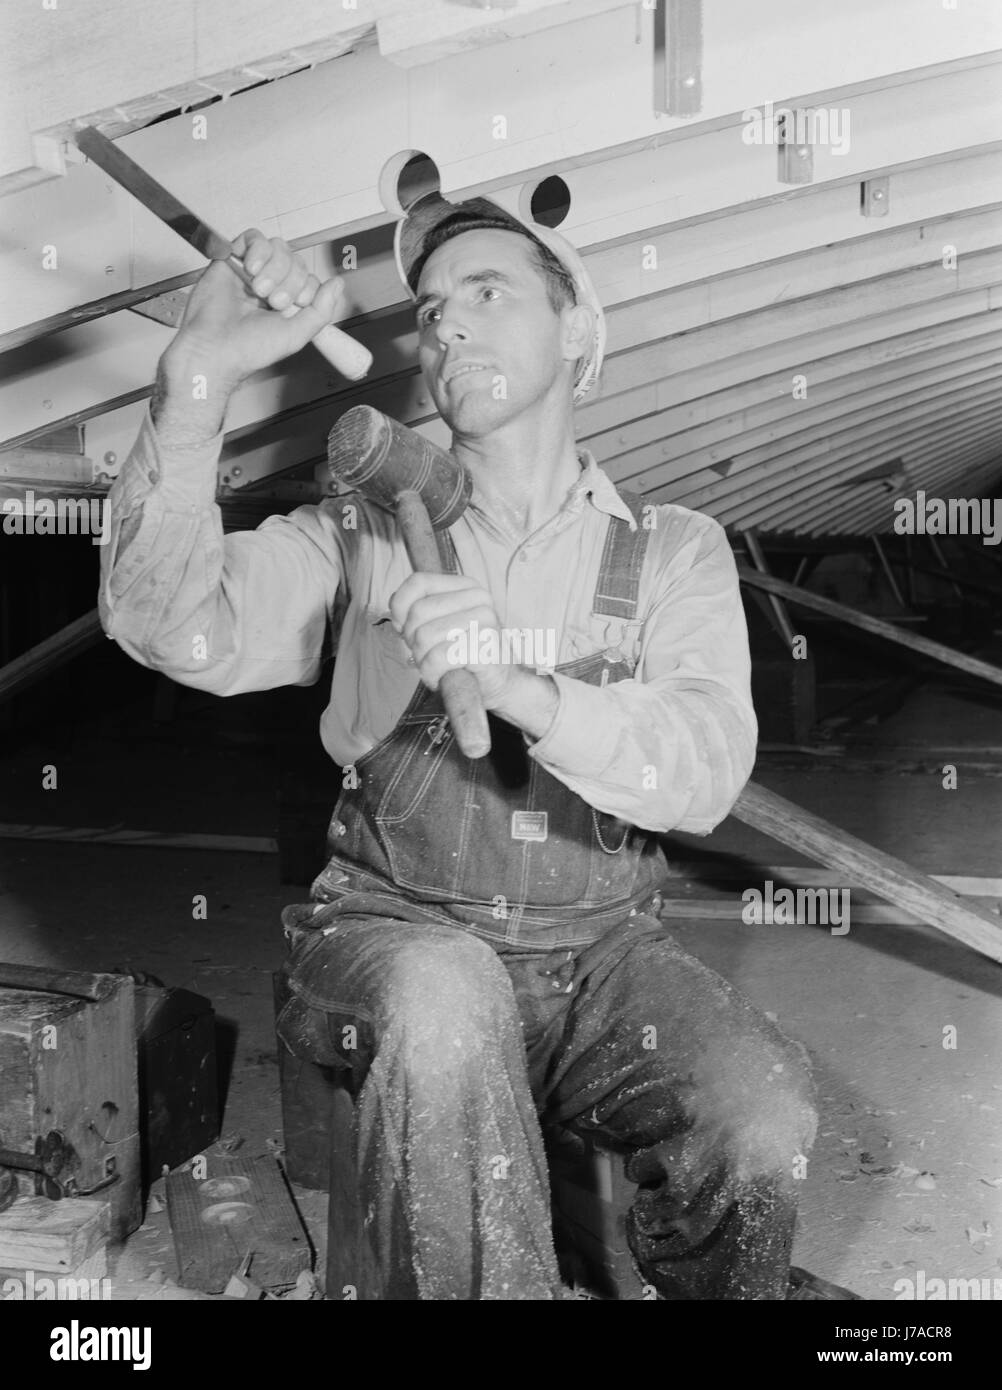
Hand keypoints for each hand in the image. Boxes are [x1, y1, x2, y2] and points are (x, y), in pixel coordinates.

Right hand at [169, 229, 346, 390]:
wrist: (215, 348)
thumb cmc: (249, 349)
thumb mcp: (297, 335)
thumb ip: (321, 310)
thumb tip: (337, 285)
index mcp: (288, 302)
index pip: (309, 278)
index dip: (306, 288)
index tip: (295, 305)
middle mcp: (271, 284)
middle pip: (295, 261)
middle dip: (289, 282)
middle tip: (273, 302)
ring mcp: (252, 271)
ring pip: (278, 248)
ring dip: (274, 268)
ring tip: (259, 290)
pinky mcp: (232, 259)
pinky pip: (254, 238)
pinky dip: (258, 251)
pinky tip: (252, 270)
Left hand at [388, 573, 517, 708]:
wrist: (500, 683)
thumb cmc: (465, 655)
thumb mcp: (438, 625)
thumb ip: (415, 611)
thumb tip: (395, 609)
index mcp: (467, 587)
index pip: (418, 582)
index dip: (400, 606)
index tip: (405, 628)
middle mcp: (479, 598)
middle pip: (418, 612)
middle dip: (413, 640)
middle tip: (427, 654)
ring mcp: (484, 621)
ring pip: (425, 636)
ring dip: (422, 659)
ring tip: (436, 666)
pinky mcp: (484, 646)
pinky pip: (438, 658)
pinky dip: (431, 673)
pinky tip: (441, 677)